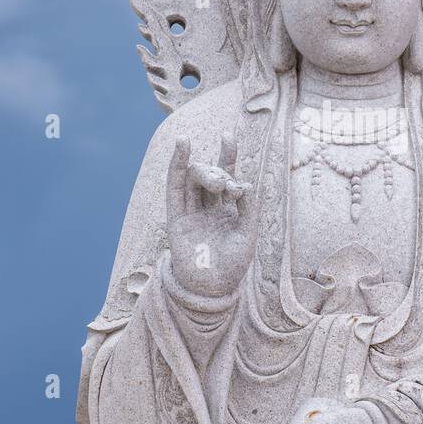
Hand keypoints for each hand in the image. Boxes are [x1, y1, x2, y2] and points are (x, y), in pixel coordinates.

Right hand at [165, 133, 256, 297]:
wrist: (213, 289)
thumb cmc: (233, 265)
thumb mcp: (248, 234)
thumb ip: (248, 208)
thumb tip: (245, 183)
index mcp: (227, 209)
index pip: (226, 175)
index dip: (227, 155)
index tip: (228, 135)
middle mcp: (208, 207)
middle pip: (210, 176)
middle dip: (219, 172)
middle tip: (227, 186)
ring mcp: (191, 212)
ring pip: (193, 179)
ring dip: (204, 171)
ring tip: (216, 180)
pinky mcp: (176, 218)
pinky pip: (175, 188)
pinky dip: (177, 166)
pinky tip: (182, 146)